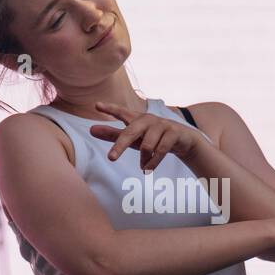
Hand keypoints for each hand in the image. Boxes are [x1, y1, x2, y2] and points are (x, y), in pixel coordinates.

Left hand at [88, 101, 205, 171]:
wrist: (183, 140)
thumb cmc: (152, 138)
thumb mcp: (133, 138)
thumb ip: (112, 134)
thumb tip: (90, 130)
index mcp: (136, 119)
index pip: (121, 112)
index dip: (109, 108)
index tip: (96, 105)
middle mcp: (147, 119)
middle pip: (131, 132)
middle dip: (120, 145)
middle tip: (111, 158)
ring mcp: (161, 125)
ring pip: (147, 145)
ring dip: (144, 159)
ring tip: (143, 167)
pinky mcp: (173, 133)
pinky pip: (161, 149)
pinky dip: (153, 162)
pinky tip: (148, 169)